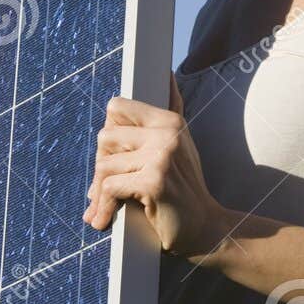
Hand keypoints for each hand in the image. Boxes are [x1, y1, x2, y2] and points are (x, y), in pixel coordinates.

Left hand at [83, 74, 229, 260]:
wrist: (205, 228)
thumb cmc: (185, 188)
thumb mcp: (180, 144)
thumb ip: (172, 109)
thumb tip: (167, 75)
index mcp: (169, 120)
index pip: (116, 107)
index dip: (110, 133)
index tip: (114, 157)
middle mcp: (167, 132)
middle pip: (105, 137)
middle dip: (100, 166)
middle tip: (103, 189)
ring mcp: (161, 156)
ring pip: (104, 165)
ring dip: (98, 193)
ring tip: (100, 208)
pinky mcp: (154, 182)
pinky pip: (110, 188)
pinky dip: (103, 208)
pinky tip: (104, 221)